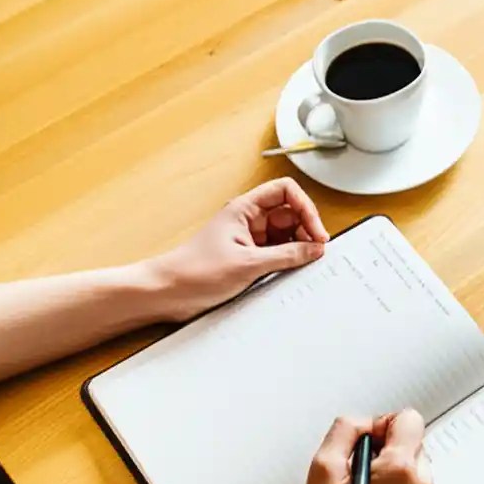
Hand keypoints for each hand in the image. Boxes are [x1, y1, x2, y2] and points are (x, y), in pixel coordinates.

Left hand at [146, 177, 330, 320]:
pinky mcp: (248, 257)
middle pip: (290, 213)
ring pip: (286, 234)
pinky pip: (277, 252)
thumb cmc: (193, 271)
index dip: (306, 208)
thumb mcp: (248, 264)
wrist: (167, 292)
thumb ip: (286, 256)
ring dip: (298, 245)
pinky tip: (290, 269)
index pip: (286, 191)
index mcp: (244, 209)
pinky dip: (288, 258)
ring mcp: (249, 239)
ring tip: (303, 261)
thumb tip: (314, 249)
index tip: (316, 232)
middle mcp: (248, 220)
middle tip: (315, 250)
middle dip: (306, 229)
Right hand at [292, 410, 436, 483]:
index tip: (362, 445)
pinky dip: (393, 483)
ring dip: (388, 466)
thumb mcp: (323, 470)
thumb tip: (363, 422)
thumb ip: (345, 431)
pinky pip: (411, 480)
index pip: (408, 419)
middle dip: (383, 447)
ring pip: (411, 459)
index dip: (380, 425)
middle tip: (356, 473)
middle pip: (411, 438)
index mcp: (402, 470)